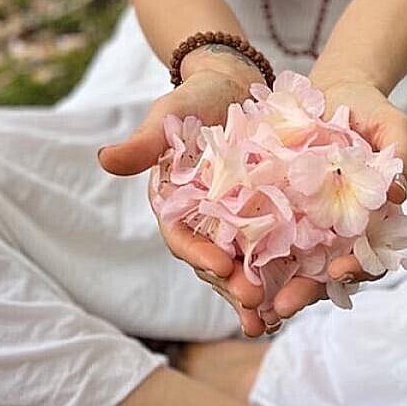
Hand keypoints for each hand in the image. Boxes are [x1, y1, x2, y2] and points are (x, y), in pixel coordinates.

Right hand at [100, 49, 270, 335]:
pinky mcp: (269, 220)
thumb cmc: (197, 99)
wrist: (235, 87)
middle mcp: (204, 223)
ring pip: (244, 267)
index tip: (221, 264)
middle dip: (232, 285)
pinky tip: (302, 295)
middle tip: (254, 302)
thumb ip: (145, 141)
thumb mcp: (171, 114)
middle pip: (214, 262)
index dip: (199, 254)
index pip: (182, 237)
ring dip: (258, 294)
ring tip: (275, 318)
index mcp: (176, 204)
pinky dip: (285, 275)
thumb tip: (104, 160)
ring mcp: (237, 225)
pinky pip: (275, 252)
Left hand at [269, 78, 406, 320]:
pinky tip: (226, 265)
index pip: (369, 256)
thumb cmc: (372, 110)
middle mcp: (337, 230)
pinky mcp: (276, 206)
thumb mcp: (393, 127)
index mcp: (371, 221)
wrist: (335, 89)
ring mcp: (305, 222)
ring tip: (249, 302)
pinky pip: (260, 233)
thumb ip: (400, 158)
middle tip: (282, 307)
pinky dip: (246, 253)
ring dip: (270, 286)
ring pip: (289, 264)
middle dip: (304, 292)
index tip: (340, 271)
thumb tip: (399, 193)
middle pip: (323, 272)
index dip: (357, 268)